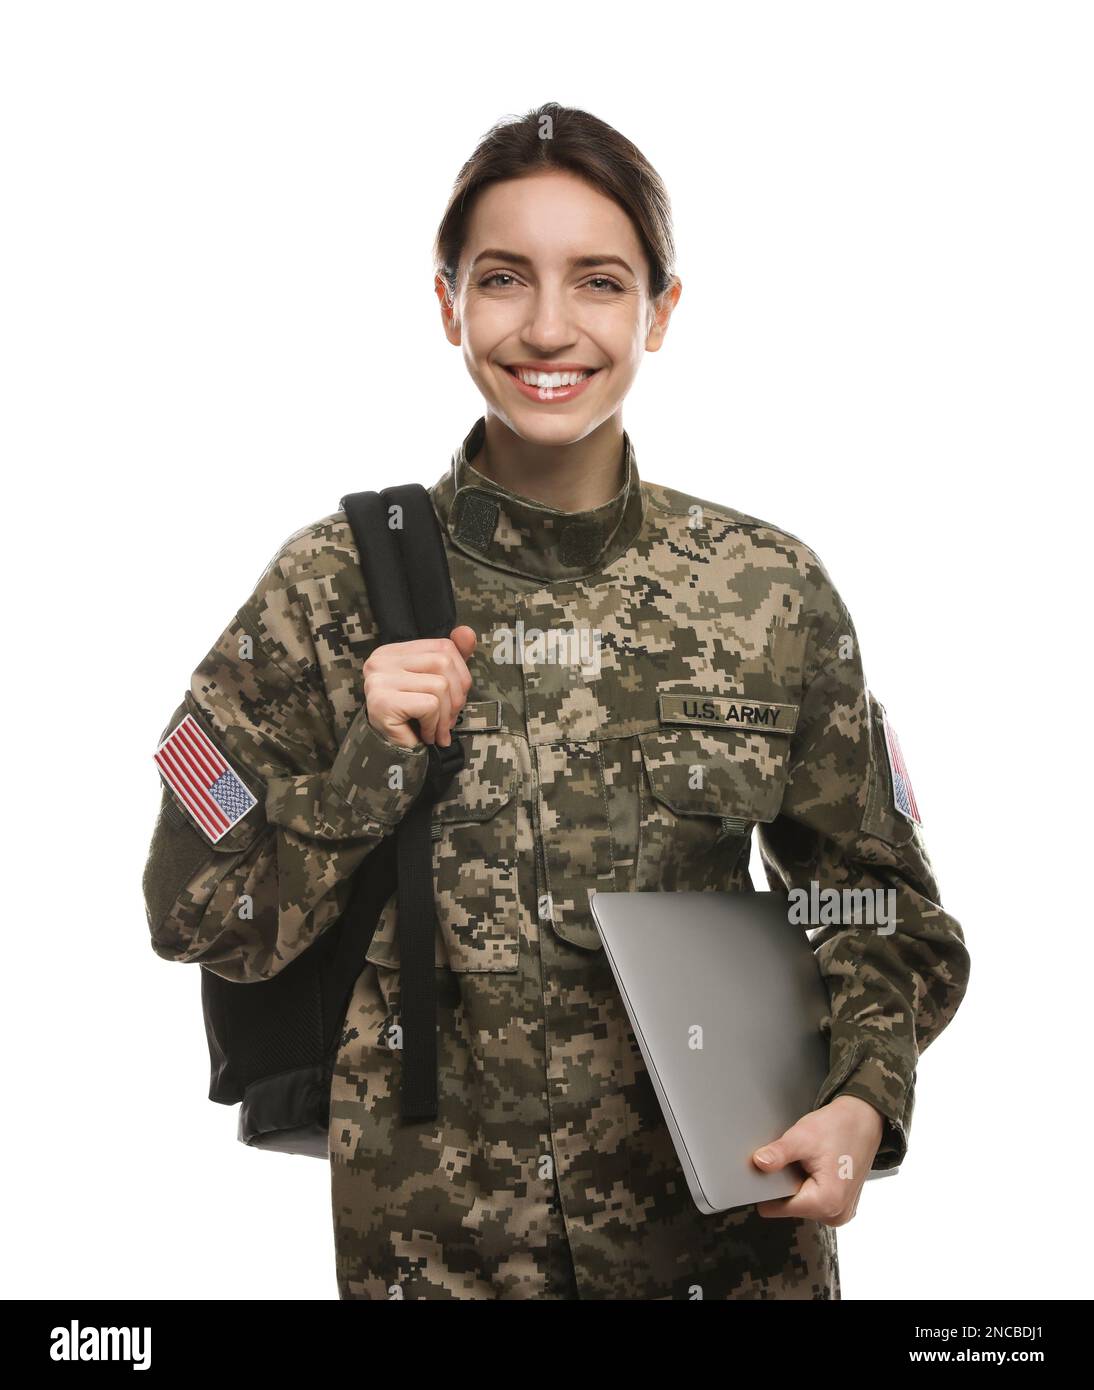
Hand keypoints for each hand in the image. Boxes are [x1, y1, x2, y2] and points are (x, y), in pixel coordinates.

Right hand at [363, 626, 476, 748]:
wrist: (390, 754)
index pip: (442, 646)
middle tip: (449, 719)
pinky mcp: (382, 701)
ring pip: (439, 685)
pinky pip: (429, 705)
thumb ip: (452, 657)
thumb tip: (467, 632)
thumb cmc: (413, 719)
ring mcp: (379, 680)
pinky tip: (426, 734)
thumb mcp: (435, 683)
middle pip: (443, 662)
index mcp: (393, 652)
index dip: (461, 673)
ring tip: (437, 730)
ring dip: (445, 715)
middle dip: (456, 696)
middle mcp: (380, 661)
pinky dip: (435, 724)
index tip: (454, 698)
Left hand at [751, 1095, 883, 1225]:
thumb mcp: (802, 1137)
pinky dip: (810, 1186)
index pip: (777, 1209)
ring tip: (810, 1163)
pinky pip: (814, 1201)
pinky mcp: (841, 1207)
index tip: (771, 1171)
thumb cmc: (839, 1127)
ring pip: (801, 1204)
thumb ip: (778, 1154)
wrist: (863, 1120)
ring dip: (799, 1185)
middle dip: (787, 1184)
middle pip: (790, 1207)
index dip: (768, 1189)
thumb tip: (758, 1164)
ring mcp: (840, 1213)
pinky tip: (817, 1169)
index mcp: (826, 1202)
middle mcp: (836, 1214)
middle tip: (798, 1161)